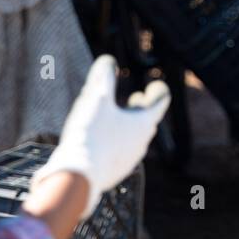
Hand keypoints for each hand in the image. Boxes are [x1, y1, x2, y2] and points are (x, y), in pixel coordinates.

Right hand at [30, 55, 170, 220]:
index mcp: (143, 123)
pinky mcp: (115, 173)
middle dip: (142, 108)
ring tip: (119, 118)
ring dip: (129, 126)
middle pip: (148, 122)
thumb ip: (104, 75)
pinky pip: (120, 153)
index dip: (158, 91)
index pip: (160, 102)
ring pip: (134, 139)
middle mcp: (141, 143)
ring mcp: (129, 160)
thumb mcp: (96, 97)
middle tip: (137, 99)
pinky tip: (103, 141)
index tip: (155, 85)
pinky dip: (116, 142)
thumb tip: (108, 61)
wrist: (77, 177)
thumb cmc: (91, 132)